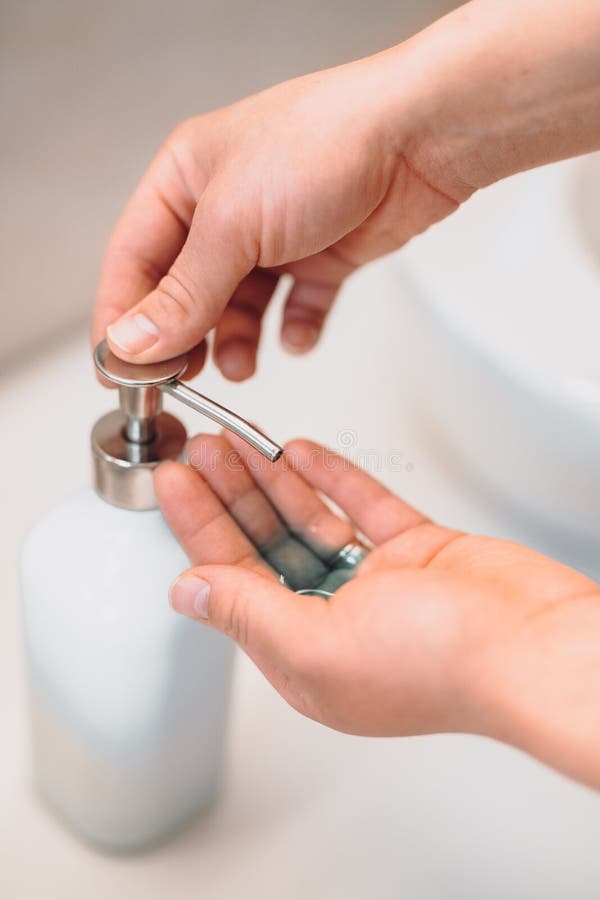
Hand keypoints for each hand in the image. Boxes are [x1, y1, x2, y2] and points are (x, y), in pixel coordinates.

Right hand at [93, 0, 599, 380]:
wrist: (420, 138)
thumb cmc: (324, 145)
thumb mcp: (233, 225)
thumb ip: (183, 293)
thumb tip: (133, 341)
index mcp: (185, 179)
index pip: (133, 258)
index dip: (122, 317)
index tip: (118, 371)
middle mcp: (225, 207)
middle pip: (184, 289)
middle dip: (182, 337)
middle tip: (180, 380)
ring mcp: (275, 234)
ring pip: (237, 305)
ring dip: (235, 341)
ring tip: (239, 367)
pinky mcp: (322, 255)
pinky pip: (296, 306)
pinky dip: (293, 327)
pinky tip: (296, 336)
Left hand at [159, 433, 599, 788]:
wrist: (533, 643)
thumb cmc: (443, 664)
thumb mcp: (318, 644)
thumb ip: (247, 612)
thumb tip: (187, 593)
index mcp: (305, 657)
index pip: (233, 582)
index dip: (199, 528)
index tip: (174, 482)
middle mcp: (337, 622)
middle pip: (266, 547)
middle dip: (230, 496)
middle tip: (200, 450)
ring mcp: (380, 584)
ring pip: (309, 521)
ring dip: (273, 480)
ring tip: (238, 440)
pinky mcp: (417, 553)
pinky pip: (362, 508)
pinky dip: (332, 479)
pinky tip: (300, 454)